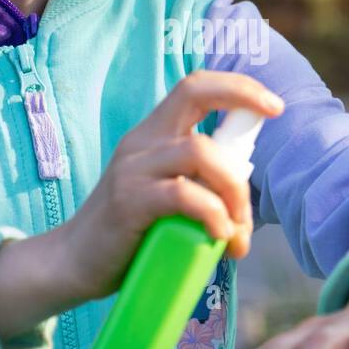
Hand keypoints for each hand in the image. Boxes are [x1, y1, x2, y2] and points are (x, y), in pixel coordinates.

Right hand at [61, 70, 284, 301]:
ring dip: (233, 189)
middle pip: (195, 94)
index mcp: (153, 134)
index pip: (194, 86)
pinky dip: (213, 214)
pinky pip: (183, 195)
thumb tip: (245, 210)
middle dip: (243, 109)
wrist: (74, 263)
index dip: (237, 87)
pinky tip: (219, 237)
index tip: (274, 106)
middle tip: (258, 177)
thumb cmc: (130, 233)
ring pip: (199, 152)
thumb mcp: (166, 198)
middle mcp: (142, 141)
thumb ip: (198, 189)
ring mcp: (132, 169)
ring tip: (237, 228)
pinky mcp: (128, 202)